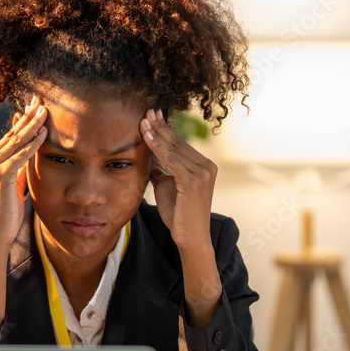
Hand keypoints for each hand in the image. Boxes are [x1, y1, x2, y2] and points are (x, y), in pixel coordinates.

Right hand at [0, 95, 47, 247]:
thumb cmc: (5, 213)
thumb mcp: (12, 185)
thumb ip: (17, 168)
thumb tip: (29, 153)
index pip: (6, 138)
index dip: (21, 122)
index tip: (32, 108)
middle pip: (10, 135)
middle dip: (27, 117)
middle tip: (40, 101)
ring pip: (15, 142)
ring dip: (32, 125)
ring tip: (45, 111)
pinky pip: (19, 156)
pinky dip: (33, 144)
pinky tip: (43, 133)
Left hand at [139, 108, 216, 252]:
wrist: (190, 238)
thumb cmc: (179, 215)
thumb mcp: (168, 186)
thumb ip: (162, 171)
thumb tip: (151, 158)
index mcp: (203, 166)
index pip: (180, 144)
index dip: (164, 129)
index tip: (151, 116)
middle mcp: (207, 166)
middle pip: (177, 142)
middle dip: (160, 126)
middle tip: (146, 111)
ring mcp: (203, 173)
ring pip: (174, 148)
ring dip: (156, 133)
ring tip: (142, 121)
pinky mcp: (194, 181)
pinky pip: (171, 160)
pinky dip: (157, 147)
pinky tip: (146, 137)